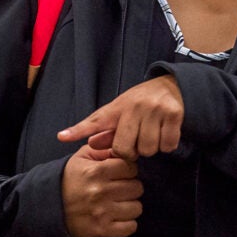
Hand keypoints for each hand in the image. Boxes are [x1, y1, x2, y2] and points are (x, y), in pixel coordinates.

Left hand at [58, 75, 183, 159]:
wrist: (172, 85)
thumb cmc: (142, 102)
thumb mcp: (122, 111)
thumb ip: (107, 130)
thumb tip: (92, 144)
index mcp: (117, 107)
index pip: (95, 120)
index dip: (78, 130)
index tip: (61, 137)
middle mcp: (134, 107)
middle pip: (124, 148)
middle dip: (131, 151)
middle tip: (137, 141)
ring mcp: (155, 109)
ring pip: (148, 150)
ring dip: (151, 148)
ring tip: (152, 134)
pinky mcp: (174, 114)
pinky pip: (167, 145)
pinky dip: (167, 145)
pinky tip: (166, 133)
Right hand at [60, 143, 142, 236]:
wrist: (49, 207)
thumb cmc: (70, 179)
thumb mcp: (82, 157)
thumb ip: (104, 148)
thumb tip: (124, 148)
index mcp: (96, 171)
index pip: (131, 167)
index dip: (128, 170)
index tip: (121, 174)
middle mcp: (99, 192)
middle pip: (137, 188)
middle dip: (130, 187)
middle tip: (119, 189)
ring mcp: (101, 213)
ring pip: (136, 208)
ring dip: (129, 206)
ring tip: (117, 203)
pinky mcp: (102, 230)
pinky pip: (130, 227)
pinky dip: (126, 223)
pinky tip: (116, 217)